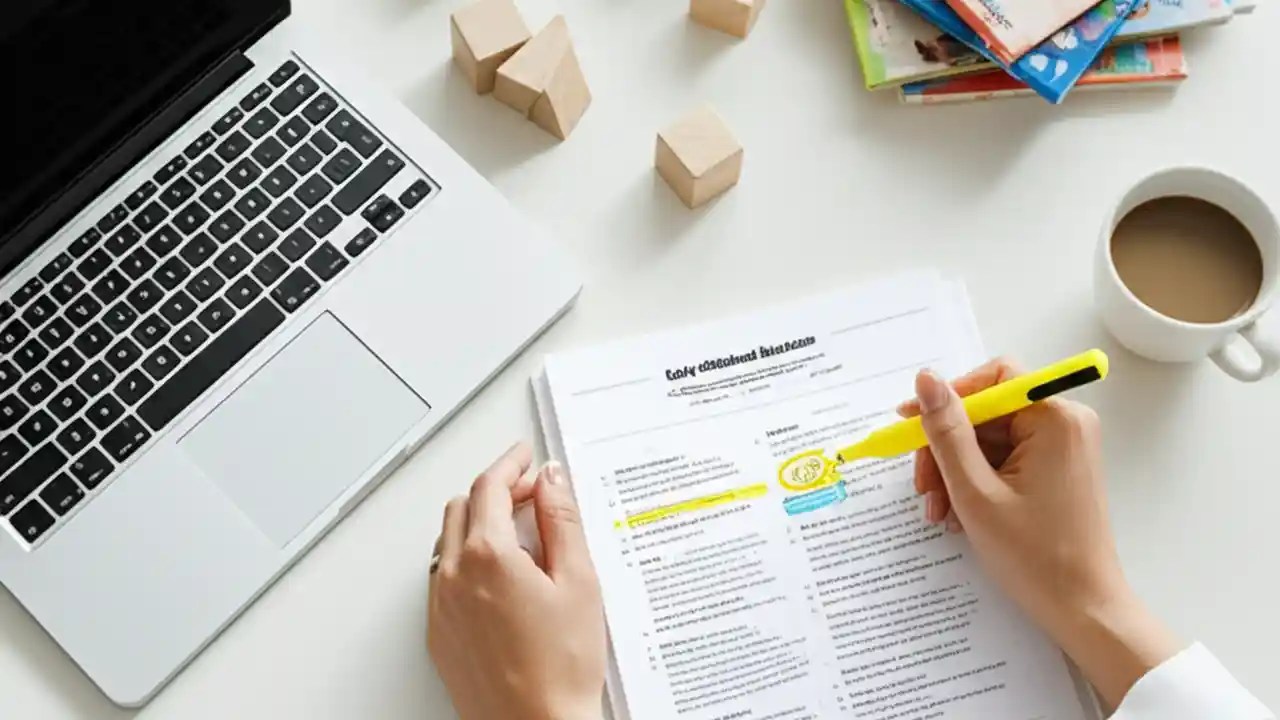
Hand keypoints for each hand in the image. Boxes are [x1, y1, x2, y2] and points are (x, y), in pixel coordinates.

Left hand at [428, 443, 605, 719]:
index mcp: (488, 556)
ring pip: (449, 541)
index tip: (526, 457)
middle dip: (497, 491)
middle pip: (464, 507)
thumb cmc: (561, 669)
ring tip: (523, 536)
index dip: (512, 464)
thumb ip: (562, 521)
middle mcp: (454, 576)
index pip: (491, 486)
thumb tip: (552, 481)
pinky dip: (469, 560)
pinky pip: (445, 577)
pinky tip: (504, 577)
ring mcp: (441, 606)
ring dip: (480, 524)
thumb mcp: (579, 581)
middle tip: (534, 494)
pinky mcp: (439, 633)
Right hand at [899, 360, 1179, 708]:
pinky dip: (975, 482)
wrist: (1083, 609)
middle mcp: (1064, 424)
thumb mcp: (975, 492)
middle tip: (923, 487)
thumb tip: (926, 379)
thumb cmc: (1036, 557)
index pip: (991, 380)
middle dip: (946, 448)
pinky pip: (1003, 460)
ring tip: (939, 511)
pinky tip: (958, 513)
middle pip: (985, 413)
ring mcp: (1062, 448)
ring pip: (988, 440)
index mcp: (1054, 419)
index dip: (946, 399)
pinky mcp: (1055, 470)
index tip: (908, 424)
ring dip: (955, 471)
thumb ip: (947, 432)